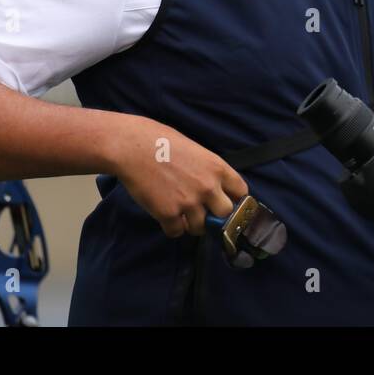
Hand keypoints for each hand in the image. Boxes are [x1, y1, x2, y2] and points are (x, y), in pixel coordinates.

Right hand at [110, 116, 248, 237]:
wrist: (132, 146)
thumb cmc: (162, 142)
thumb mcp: (197, 151)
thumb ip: (210, 171)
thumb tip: (217, 188)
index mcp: (218, 168)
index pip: (241, 192)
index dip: (234, 199)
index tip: (226, 202)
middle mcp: (208, 187)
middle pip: (226, 215)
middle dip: (215, 215)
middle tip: (203, 211)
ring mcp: (189, 202)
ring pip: (201, 228)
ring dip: (192, 224)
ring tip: (181, 214)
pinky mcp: (168, 214)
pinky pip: (177, 232)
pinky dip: (172, 228)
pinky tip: (166, 216)